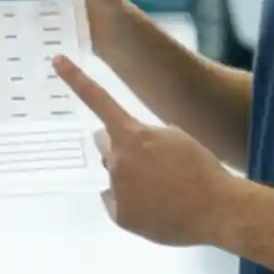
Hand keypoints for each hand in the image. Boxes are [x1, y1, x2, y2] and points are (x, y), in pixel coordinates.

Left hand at [52, 55, 234, 246]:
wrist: (217, 210)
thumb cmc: (201, 168)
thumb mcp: (175, 138)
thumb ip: (145, 135)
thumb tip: (130, 145)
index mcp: (131, 134)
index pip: (98, 100)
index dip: (75, 78)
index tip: (56, 60)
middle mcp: (116, 160)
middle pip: (103, 143)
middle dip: (118, 146)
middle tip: (146, 158)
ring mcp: (115, 189)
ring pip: (111, 174)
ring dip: (125, 174)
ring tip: (158, 187)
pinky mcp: (118, 214)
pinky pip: (115, 199)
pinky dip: (130, 200)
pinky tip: (154, 205)